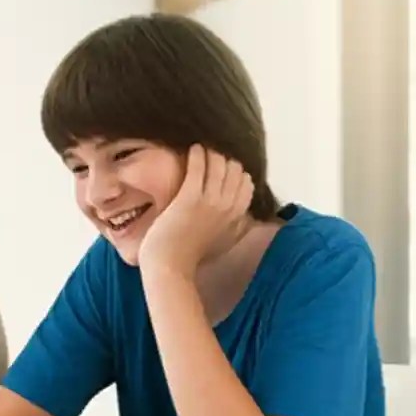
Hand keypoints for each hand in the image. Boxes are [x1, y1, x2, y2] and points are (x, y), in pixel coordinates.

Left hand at [138, 145, 253, 276]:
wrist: (169, 267)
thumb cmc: (191, 257)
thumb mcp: (223, 242)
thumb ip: (236, 228)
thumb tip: (245, 218)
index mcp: (237, 218)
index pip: (246, 185)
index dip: (236, 173)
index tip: (224, 166)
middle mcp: (228, 208)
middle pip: (235, 170)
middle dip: (224, 158)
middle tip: (211, 153)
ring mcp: (210, 202)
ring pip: (219, 165)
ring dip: (211, 152)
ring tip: (202, 148)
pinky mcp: (189, 199)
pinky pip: (199, 168)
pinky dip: (197, 154)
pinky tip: (193, 148)